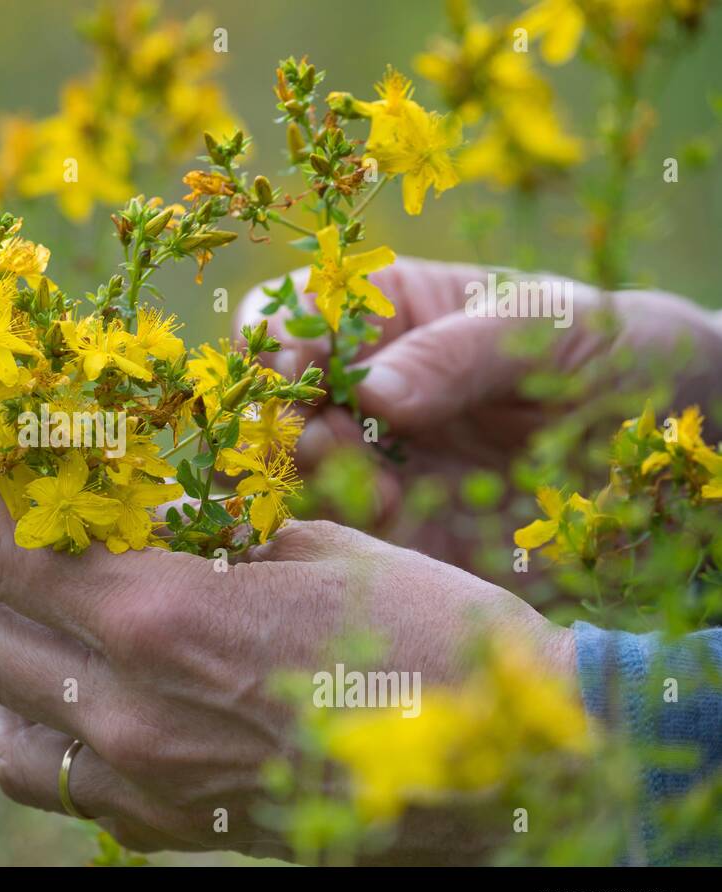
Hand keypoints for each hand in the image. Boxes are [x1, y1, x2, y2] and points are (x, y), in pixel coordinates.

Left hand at [0, 453, 573, 859]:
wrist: (506, 778)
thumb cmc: (428, 636)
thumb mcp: (313, 545)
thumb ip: (202, 525)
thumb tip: (131, 492)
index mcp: (161, 613)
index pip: (1, 545)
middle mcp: (128, 705)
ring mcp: (140, 778)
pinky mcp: (163, 823)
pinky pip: (44, 775)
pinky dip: (9, 718)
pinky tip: (17, 688)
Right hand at [237, 258, 721, 567]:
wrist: (670, 435)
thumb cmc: (609, 347)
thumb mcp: (547, 327)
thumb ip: (458, 353)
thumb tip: (371, 390)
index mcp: (387, 311)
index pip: (297, 314)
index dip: (277, 339)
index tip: (293, 370)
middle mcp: (364, 383)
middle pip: (279, 397)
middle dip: (283, 417)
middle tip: (322, 439)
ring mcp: (377, 454)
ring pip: (296, 467)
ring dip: (309, 475)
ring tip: (368, 482)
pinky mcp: (402, 522)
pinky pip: (345, 525)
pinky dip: (349, 522)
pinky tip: (392, 513)